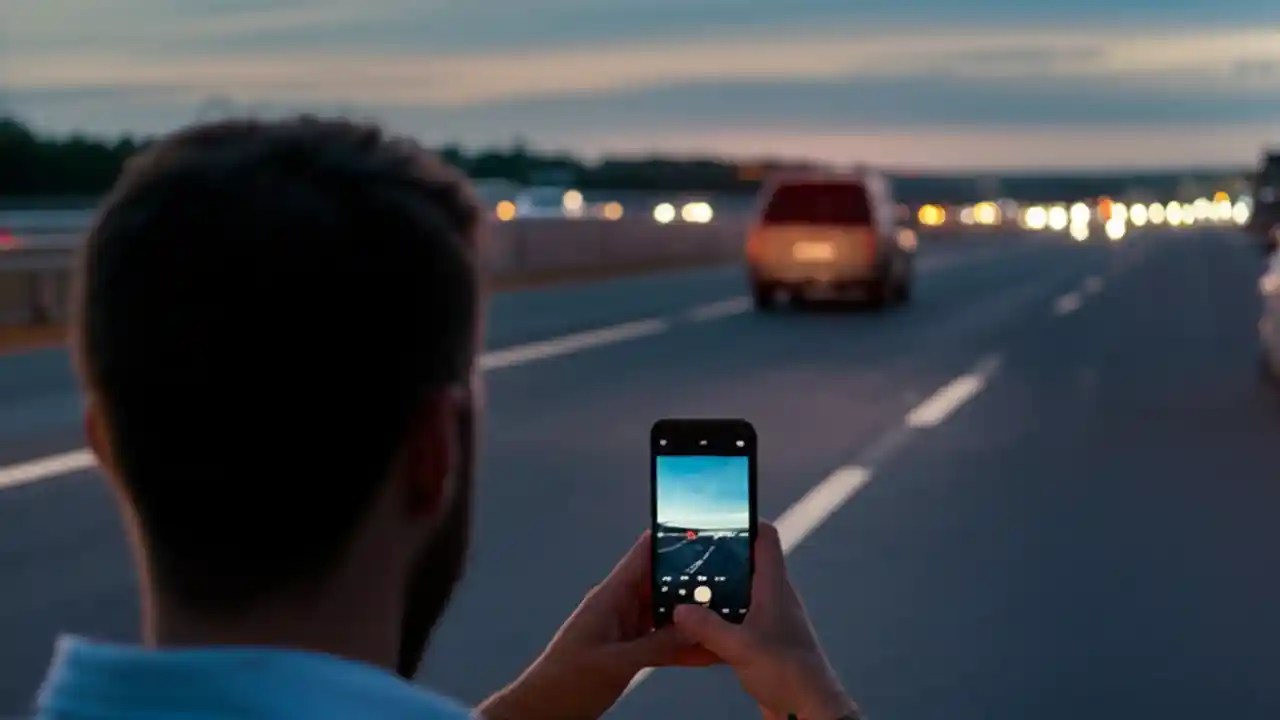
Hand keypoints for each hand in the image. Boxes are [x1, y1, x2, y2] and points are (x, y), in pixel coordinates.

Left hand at [478, 532, 716, 719]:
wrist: (541, 711)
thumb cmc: (567, 681)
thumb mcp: (617, 662)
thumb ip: (658, 644)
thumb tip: (696, 626)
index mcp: (611, 596)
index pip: (644, 555)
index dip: (671, 540)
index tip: (704, 532)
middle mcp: (620, 606)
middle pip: (662, 583)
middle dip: (693, 580)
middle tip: (731, 579)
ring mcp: (625, 629)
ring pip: (666, 614)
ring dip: (692, 616)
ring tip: (727, 613)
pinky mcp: (629, 651)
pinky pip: (662, 641)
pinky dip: (683, 645)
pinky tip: (709, 650)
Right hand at [673, 522, 860, 719]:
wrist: (810, 710)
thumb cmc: (791, 674)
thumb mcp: (740, 646)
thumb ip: (708, 626)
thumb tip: (681, 610)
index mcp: (774, 587)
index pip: (766, 538)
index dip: (746, 521)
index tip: (719, 515)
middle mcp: (774, 598)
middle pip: (746, 563)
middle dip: (719, 558)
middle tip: (691, 555)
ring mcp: (770, 620)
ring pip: (739, 594)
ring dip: (716, 592)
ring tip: (687, 590)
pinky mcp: (763, 643)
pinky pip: (737, 622)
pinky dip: (718, 621)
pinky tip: (698, 630)